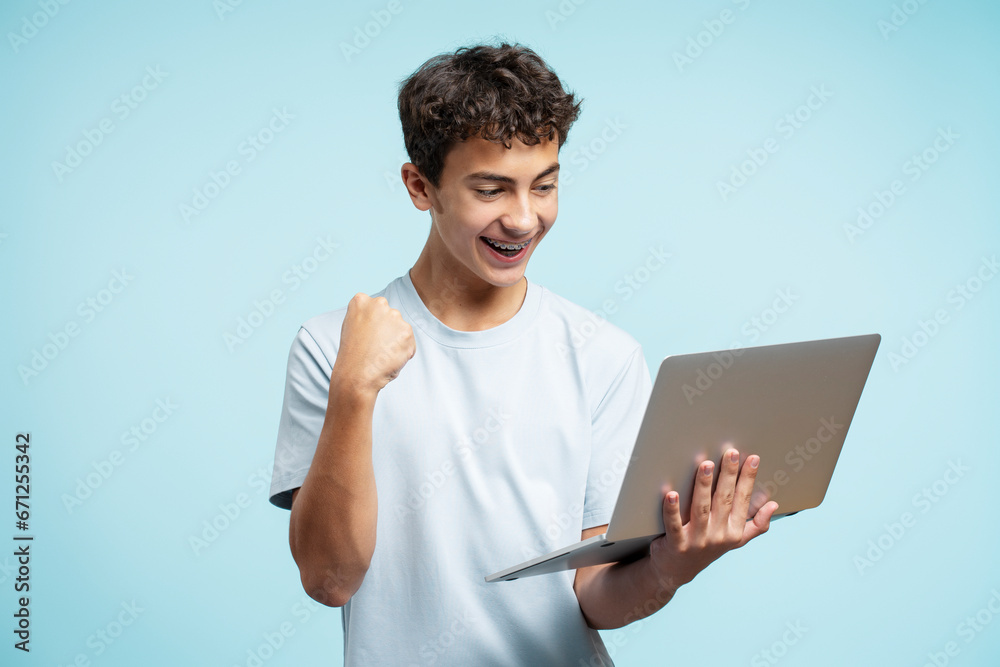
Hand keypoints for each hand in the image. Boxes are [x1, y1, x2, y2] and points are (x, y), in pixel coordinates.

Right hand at [332, 293, 414, 395]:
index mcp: (361, 300)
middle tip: (374, 346)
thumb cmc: (352, 355)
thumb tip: (380, 317)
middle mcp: (379, 303)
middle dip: (386, 330)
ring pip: (400, 329)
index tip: (365, 335)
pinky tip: (389, 359)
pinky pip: (409, 342)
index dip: (371, 325)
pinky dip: (403, 352)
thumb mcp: (351, 326)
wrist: (356, 374)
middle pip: (390, 316)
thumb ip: (366, 316)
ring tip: (381, 354)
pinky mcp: (407, 331)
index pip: (374, 307)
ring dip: (395, 341)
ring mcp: (394, 316)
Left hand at [648, 449, 777, 587]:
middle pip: (724, 500)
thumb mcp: (734, 540)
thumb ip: (756, 524)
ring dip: (703, 486)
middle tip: (731, 453)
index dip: (748, 479)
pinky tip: (670, 494)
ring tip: (705, 465)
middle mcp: (717, 536)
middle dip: (728, 475)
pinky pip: (673, 524)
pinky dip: (671, 510)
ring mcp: (697, 540)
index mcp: (733, 531)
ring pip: (701, 509)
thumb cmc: (706, 548)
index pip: (742, 500)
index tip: (753, 458)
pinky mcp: (676, 544)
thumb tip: (773, 505)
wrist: (676, 571)